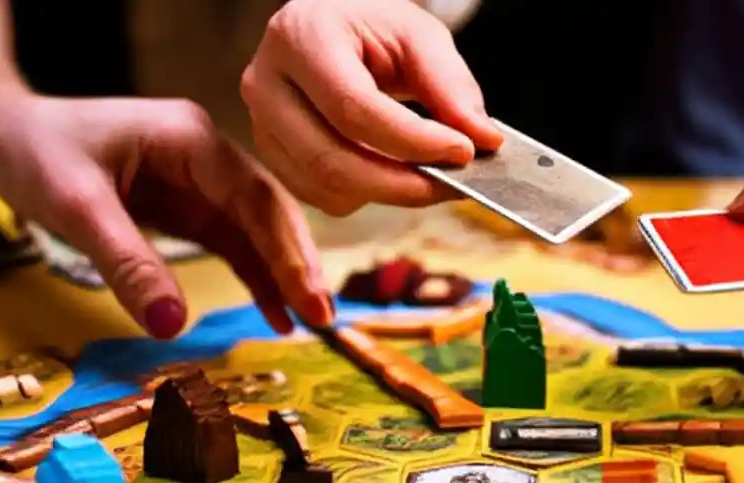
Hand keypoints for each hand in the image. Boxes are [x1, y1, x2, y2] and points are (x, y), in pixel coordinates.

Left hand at [0, 86, 331, 337]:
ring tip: (307, 322)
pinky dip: (254, 274)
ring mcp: (201, 181)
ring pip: (258, 229)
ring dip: (282, 274)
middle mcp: (207, 156)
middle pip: (270, 212)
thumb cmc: (34, 152)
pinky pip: (232, 242)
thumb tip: (172, 327)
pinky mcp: (188, 205)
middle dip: (297, 264)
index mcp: (192, 140)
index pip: (255, 197)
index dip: (287, 250)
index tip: (309, 298)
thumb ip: (127, 264)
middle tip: (324, 317)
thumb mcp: (76, 208)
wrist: (2, 132)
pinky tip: (273, 311)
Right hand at [241, 0, 502, 215]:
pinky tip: (395, 174)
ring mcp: (261, 124)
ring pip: (327, 188)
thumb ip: (451, 85)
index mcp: (300, 38)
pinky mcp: (272, 155)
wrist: (330, 25)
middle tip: (453, 182)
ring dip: (389, 194)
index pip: (354, 108)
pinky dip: (367, 196)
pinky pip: (322, 197)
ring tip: (431, 176)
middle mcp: (266, 83)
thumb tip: (482, 140)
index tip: (462, 151)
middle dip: (402, 185)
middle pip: (333, 161)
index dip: (412, 140)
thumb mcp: (417, 35)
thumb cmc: (370, 25)